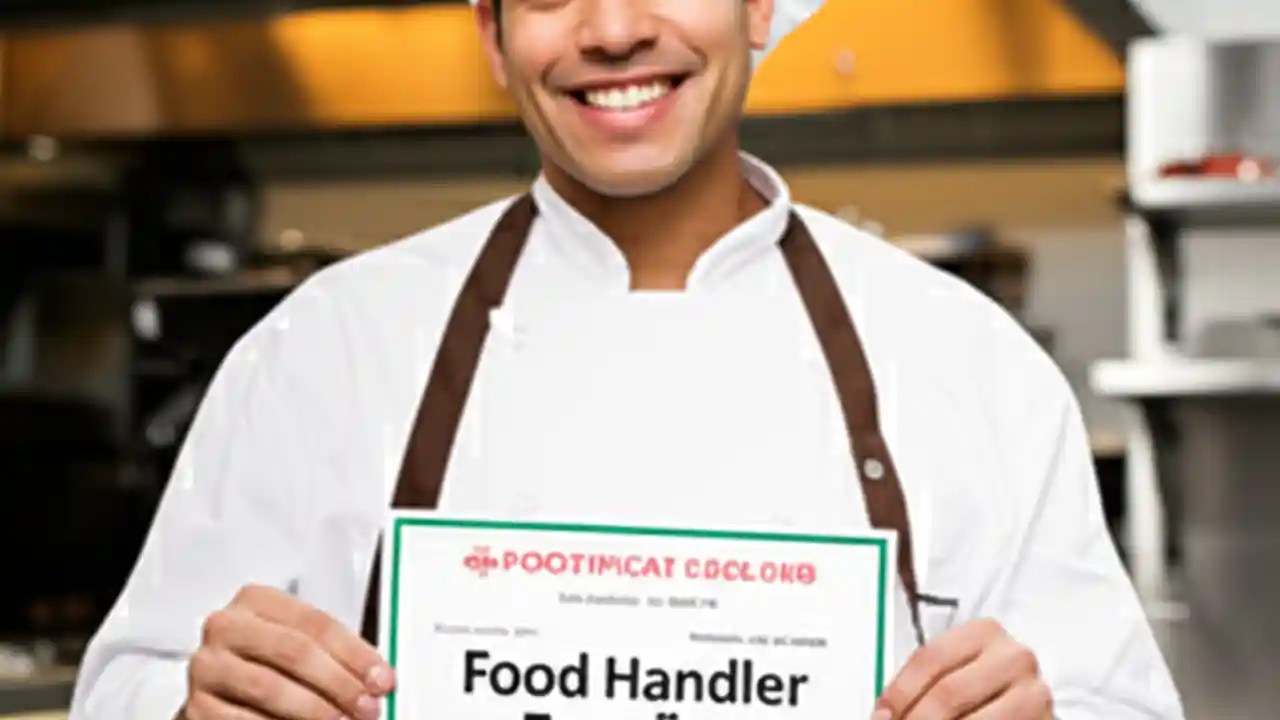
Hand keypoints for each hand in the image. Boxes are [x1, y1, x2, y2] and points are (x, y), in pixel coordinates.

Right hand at [182, 585, 395, 719]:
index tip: (382, 679)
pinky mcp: (196, 706)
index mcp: (256, 601)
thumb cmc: (268, 662)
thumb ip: (334, 654)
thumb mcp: (299, 644)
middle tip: (367, 706)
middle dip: (338, 682)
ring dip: (315, 711)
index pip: (315, 623)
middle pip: (294, 651)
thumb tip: (378, 680)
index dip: (355, 653)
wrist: (220, 690)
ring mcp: (207, 667)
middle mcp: (226, 627)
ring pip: (269, 688)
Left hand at [873, 619, 1051, 718]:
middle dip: (915, 719)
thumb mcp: (954, 674)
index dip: (899, 692)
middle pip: (948, 692)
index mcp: (984, 632)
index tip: (881, 715)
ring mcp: (1033, 692)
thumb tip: (883, 716)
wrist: (1022, 704)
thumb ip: (922, 687)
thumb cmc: (982, 689)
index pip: (930, 659)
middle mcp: (1013, 657)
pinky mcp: (1043, 719)